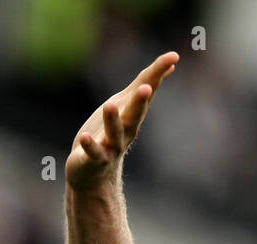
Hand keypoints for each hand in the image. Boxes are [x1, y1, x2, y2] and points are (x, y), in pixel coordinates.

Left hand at [66, 51, 177, 191]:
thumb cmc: (109, 133)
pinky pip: (93, 153)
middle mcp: (126, 131)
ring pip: (114, 133)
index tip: (172, 57)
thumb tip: (171, 63)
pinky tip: (84, 137)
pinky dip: (89, 146)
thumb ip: (145, 84)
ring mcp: (111, 147)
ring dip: (112, 120)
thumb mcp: (126, 104)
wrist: (92, 173)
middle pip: (135, 115)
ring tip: (110, 105)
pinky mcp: (93, 159)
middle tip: (146, 88)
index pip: (147, 92)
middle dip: (141, 102)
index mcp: (134, 114)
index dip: (158, 74)